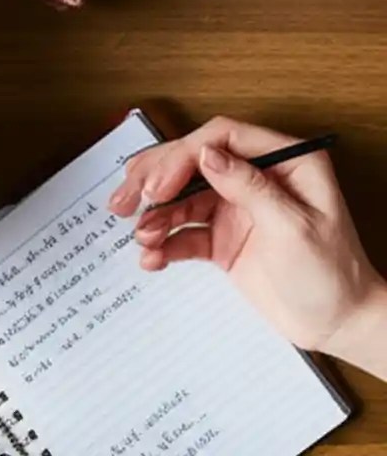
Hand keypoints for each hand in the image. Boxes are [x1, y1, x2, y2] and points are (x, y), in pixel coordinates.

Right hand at [109, 117, 386, 375]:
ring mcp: (235, 208)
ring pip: (180, 198)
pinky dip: (163, 243)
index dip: (183, 156)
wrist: (337, 324)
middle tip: (126, 203)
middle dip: (154, 181)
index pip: (222, 139)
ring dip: (154, 216)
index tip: (158, 186)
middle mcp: (256, 178)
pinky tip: (152, 257)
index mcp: (285, 162)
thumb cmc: (333, 275)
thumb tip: (208, 155)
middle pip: (192, 164)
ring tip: (142, 237)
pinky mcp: (221, 237)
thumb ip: (250, 188)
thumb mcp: (293, 228)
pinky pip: (182, 233)